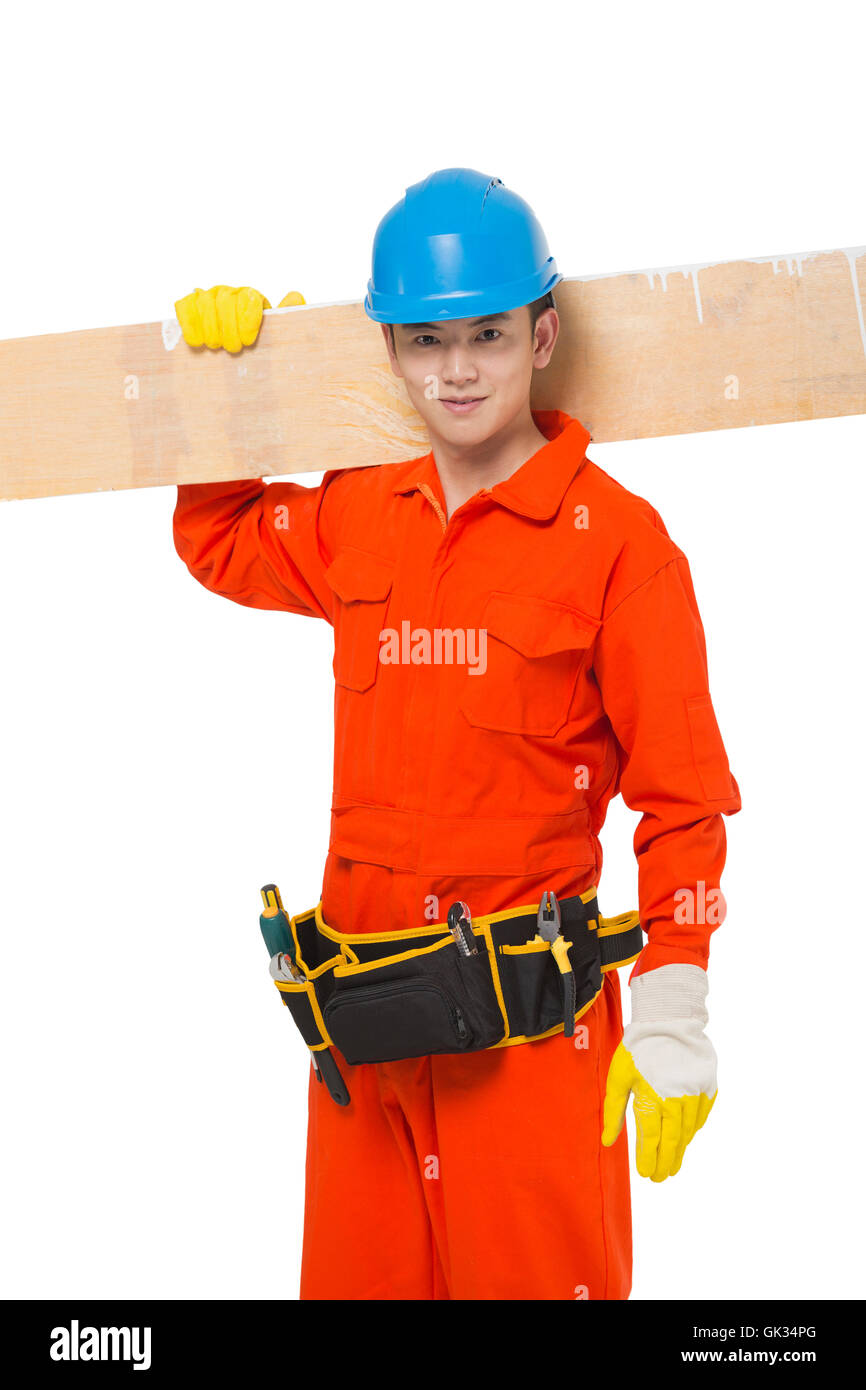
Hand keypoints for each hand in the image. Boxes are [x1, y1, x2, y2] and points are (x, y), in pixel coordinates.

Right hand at [174, 285, 304, 351]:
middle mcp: (228, 292)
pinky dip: (189, 323)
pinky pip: (185, 305)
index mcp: (250, 296)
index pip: (248, 298)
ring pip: (204, 302)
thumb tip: (296, 297)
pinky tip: (196, 341)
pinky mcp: (189, 305)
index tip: (249, 342)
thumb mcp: (275, 331)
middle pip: (225, 300)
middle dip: (228, 327)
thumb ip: (287, 314)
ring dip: (210, 327)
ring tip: (216, 347)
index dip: (248, 320)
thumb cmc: (256, 342)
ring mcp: (207, 297)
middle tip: (234, 349)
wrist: (234, 348)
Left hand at [601, 964, 716, 1181]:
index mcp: (652, 1098)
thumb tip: (608, 1141)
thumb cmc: (637, 1048)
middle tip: (660, 1178)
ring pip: (689, 1131)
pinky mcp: (707, 1086)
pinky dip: (693, 1129)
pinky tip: (687, 1138)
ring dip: (680, 1149)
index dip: (649, 1159)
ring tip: (673, 1164)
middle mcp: (677, 1101)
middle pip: (673, 1141)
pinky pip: (701, 1116)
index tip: (646, 1174)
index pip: (652, 1139)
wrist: (668, 1019)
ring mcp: (695, 1094)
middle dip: (666, 1162)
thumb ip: (613, 1111)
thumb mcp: (618, 1077)